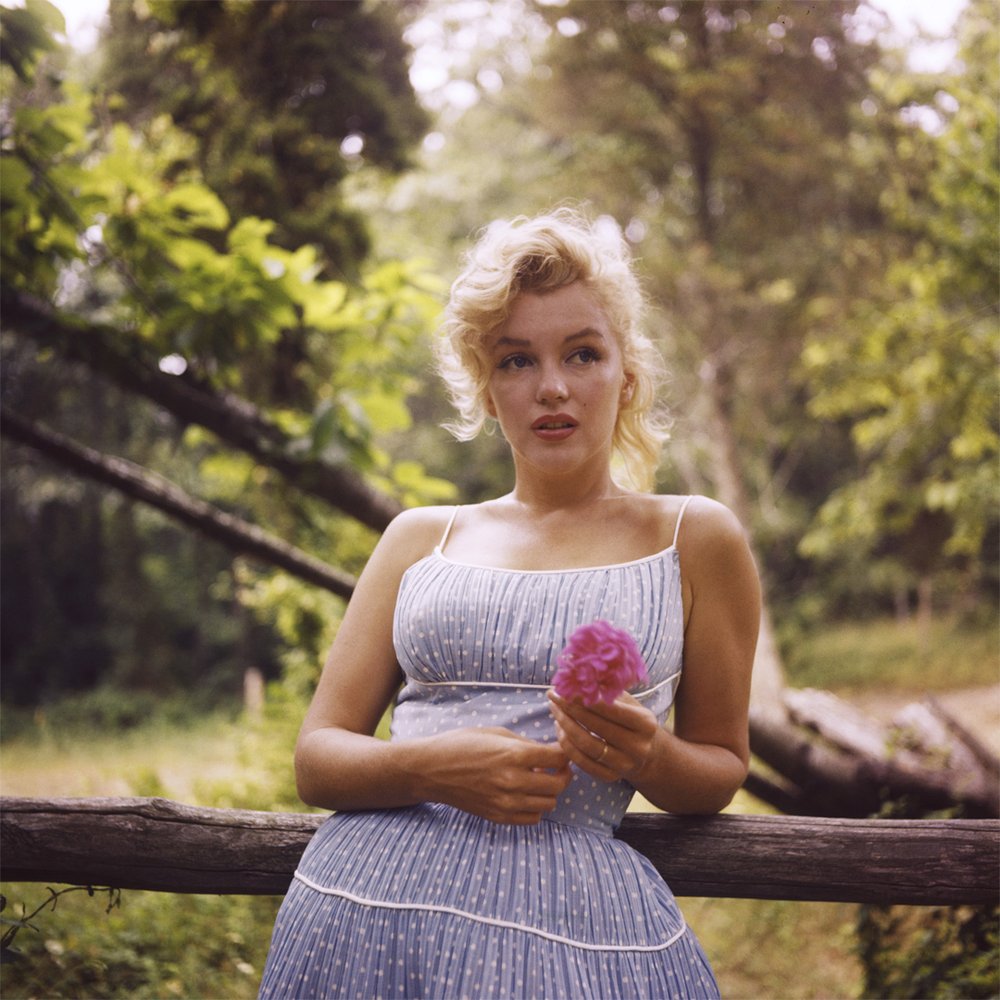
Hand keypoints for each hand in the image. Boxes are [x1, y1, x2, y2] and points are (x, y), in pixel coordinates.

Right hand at [421, 727, 571, 825]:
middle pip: (559, 784)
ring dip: (550, 791)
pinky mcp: (498, 817)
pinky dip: (536, 808)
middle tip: (558, 767)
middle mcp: (514, 781)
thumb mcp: (497, 734)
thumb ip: (526, 744)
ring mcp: (506, 802)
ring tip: (540, 781)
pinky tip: (528, 795)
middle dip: (563, 773)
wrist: (431, 769)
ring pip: (549, 804)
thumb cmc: (462, 744)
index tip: (560, 750)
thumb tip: (549, 753)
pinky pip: (532, 819)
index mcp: (515, 755)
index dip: (564, 753)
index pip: (559, 758)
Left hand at [547, 691, 657, 781]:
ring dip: (565, 725)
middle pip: (595, 726)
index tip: (565, 687)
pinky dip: (566, 744)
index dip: (585, 698)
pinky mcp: (610, 777)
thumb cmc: (632, 719)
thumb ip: (609, 690)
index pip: (610, 709)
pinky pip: (581, 761)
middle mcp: (638, 747)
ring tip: (555, 709)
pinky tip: (560, 728)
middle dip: (570, 708)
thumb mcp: (629, 702)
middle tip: (553, 694)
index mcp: (646, 723)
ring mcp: (624, 765)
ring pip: (586, 745)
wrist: (648, 754)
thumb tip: (579, 675)